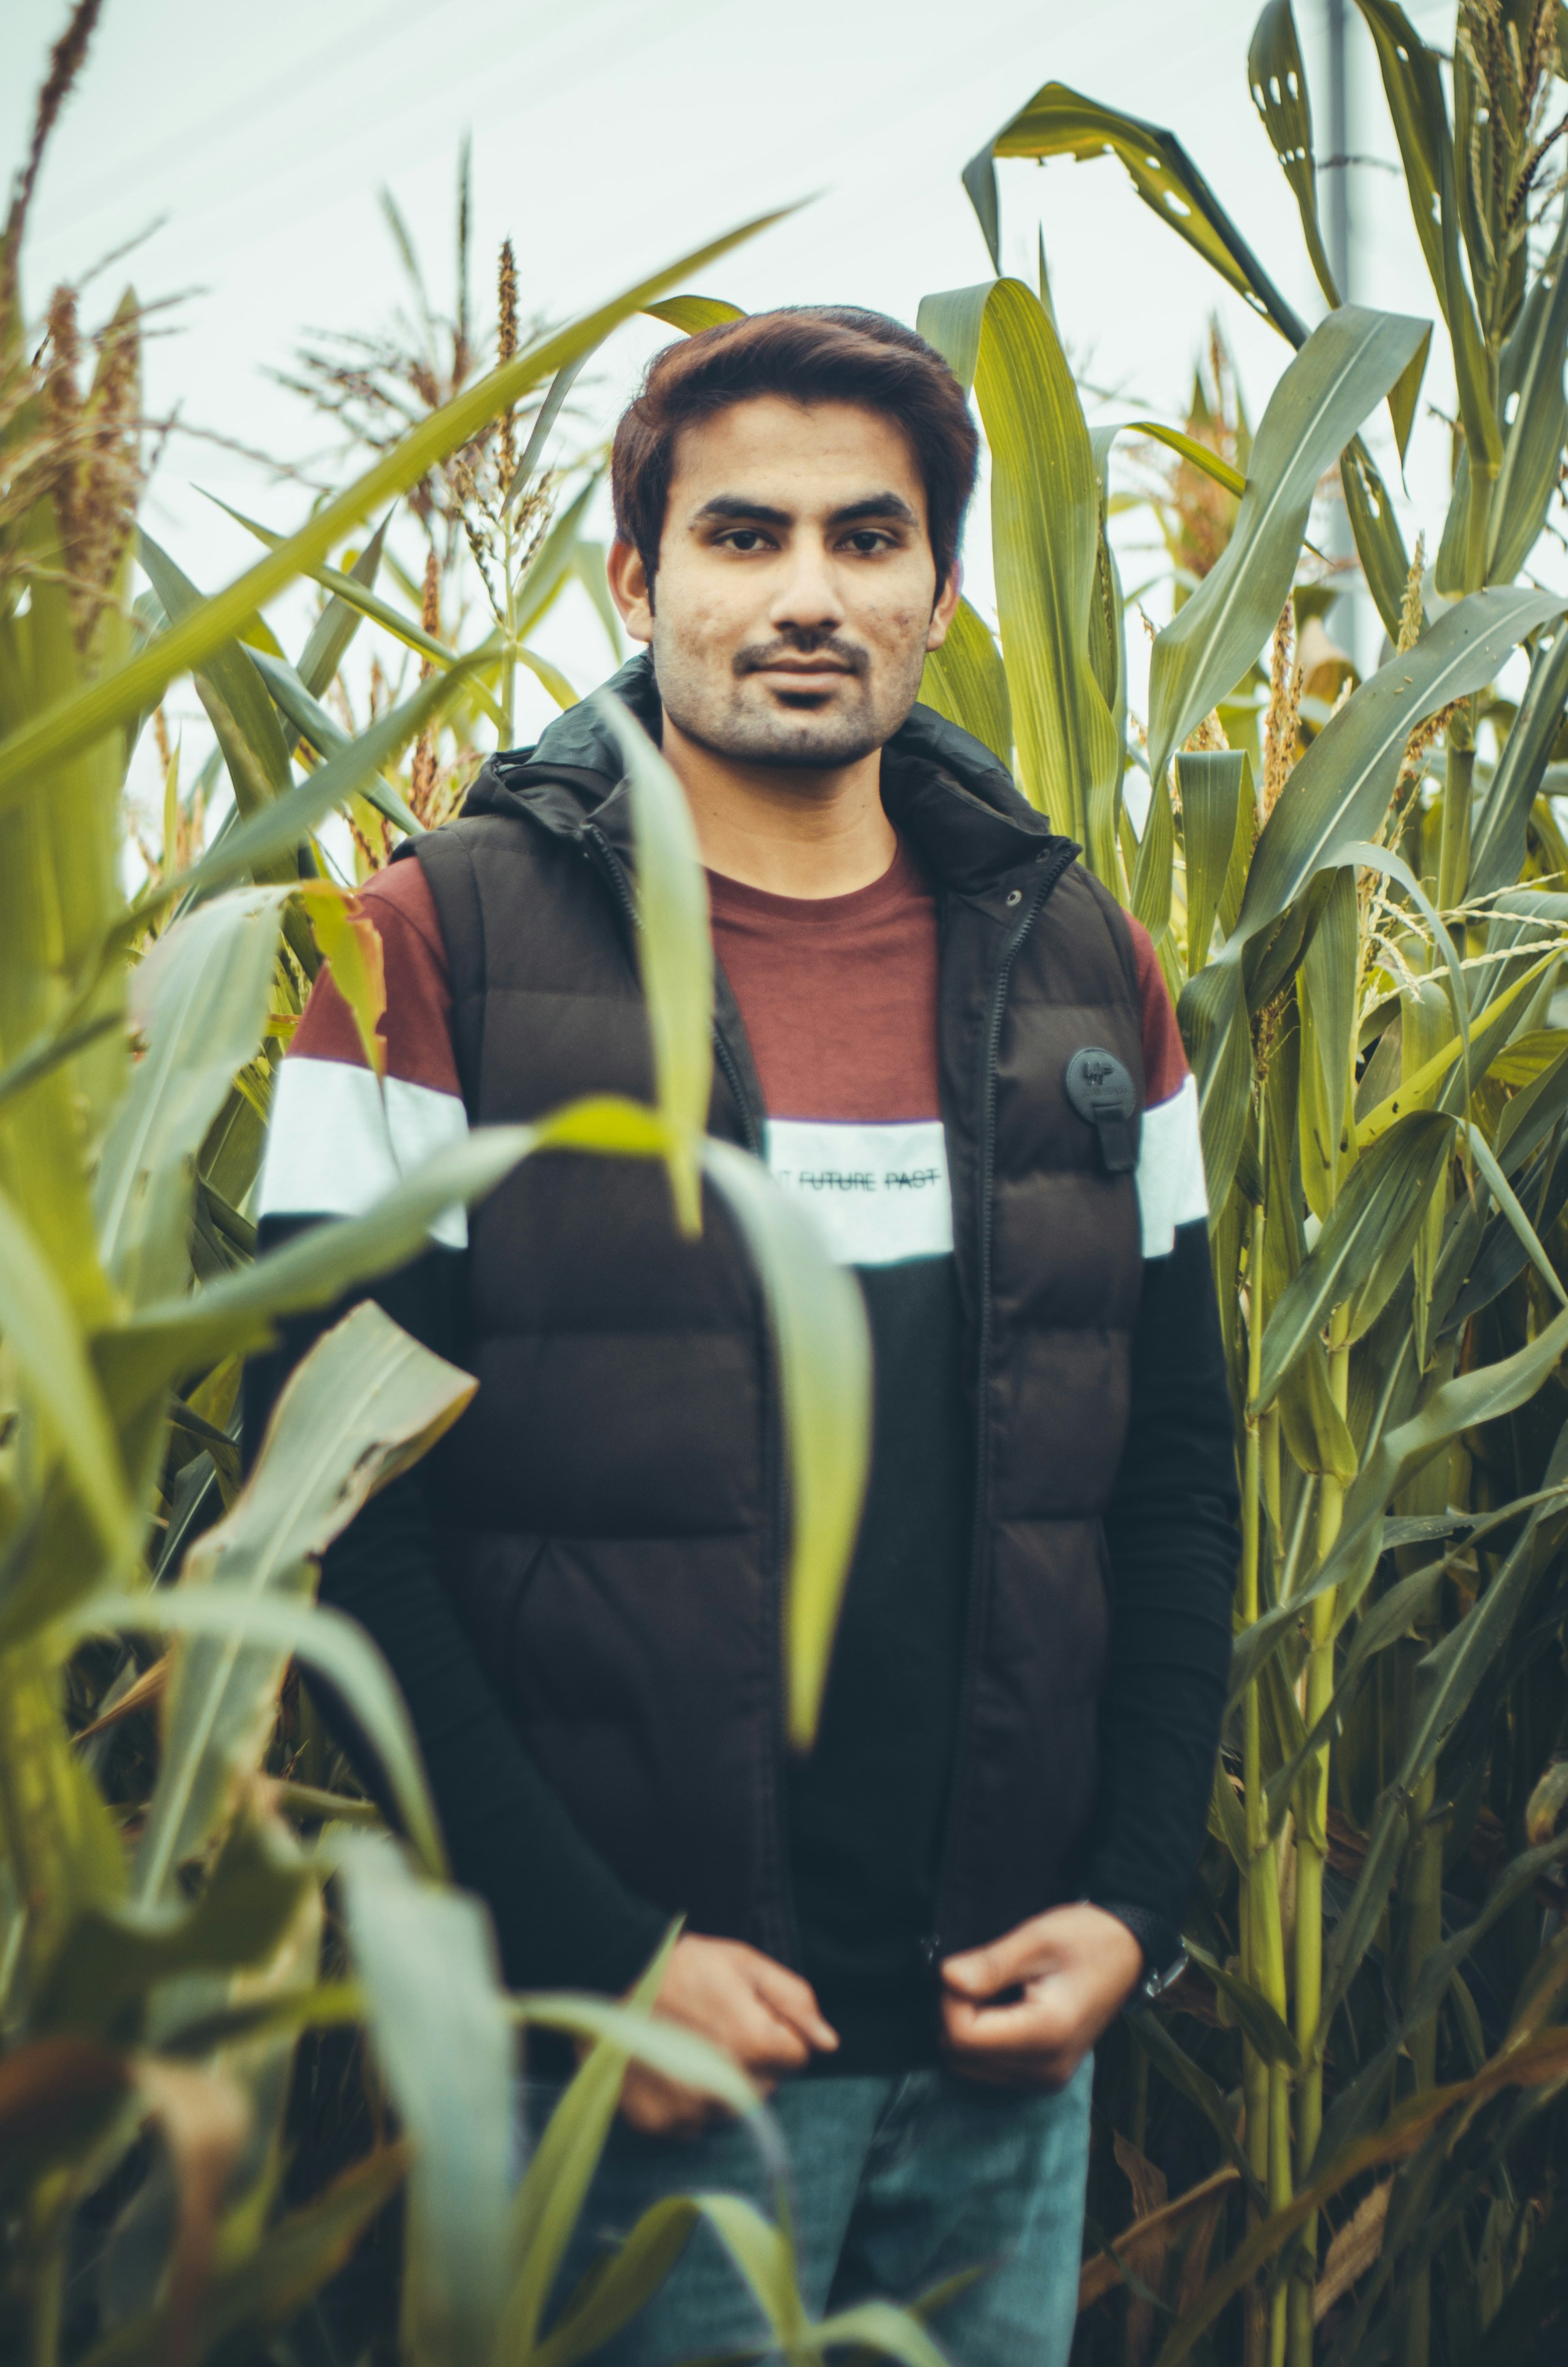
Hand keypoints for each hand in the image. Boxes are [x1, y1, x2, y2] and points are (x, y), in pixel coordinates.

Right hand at [619, 1934, 837, 2135]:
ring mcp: (691, 2110)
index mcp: (753, 2043)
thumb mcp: (745, 1964)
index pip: (796, 2056)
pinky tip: (670, 2066)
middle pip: (766, 2085)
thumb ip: (795, 2001)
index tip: (747, 2011)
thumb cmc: (681, 1966)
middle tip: (716, 2024)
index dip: (776, 2030)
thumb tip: (829, 2043)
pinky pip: (694, 2123)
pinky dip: (688, 2100)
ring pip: (731, 2106)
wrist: (607, 1980)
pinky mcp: (661, 2124)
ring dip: (722, 2081)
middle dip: (753, 2058)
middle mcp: (725, 2086)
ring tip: (691, 2042)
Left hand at [939, 1903, 1144, 2089]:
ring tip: (990, 1992)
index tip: (967, 1969)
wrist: (1126, 1954)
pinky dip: (981, 2042)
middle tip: (977, 1977)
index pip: (962, 2036)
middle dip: (954, 2015)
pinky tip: (999, 2010)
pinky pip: (988, 2069)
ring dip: (965, 2030)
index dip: (950, 1999)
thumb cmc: (1085, 1938)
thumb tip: (946, 1979)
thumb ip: (990, 1964)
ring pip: (969, 2067)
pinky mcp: (1044, 2077)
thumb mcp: (1037, 1938)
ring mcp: (1046, 2078)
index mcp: (1046, 2034)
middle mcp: (1045, 2069)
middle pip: (961, 2056)